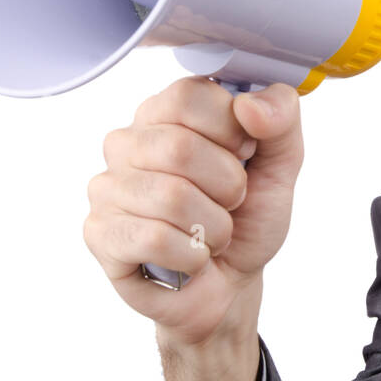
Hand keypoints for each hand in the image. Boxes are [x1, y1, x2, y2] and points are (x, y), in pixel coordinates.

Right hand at [83, 77, 302, 349]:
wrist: (231, 285)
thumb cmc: (248, 217)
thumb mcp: (281, 163)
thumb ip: (281, 118)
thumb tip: (249, 104)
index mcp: (168, 111)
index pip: (189, 95)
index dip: (231, 131)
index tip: (243, 154)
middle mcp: (128, 141)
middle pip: (179, 148)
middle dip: (227, 186)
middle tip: (231, 202)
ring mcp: (107, 186)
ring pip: (170, 197)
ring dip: (214, 227)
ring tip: (213, 233)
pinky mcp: (99, 232)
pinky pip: (153, 239)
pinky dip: (192, 255)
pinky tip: (191, 258)